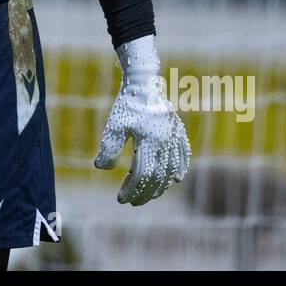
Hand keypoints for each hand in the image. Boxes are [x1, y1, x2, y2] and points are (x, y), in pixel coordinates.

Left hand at [94, 34, 190, 204]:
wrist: (145, 83)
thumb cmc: (127, 104)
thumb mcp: (114, 126)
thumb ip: (109, 148)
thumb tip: (102, 167)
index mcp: (151, 140)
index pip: (143, 174)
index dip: (132, 190)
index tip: (121, 199)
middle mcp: (166, 142)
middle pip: (159, 177)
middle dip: (145, 193)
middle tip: (132, 202)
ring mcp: (175, 138)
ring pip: (171, 170)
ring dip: (160, 186)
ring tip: (147, 195)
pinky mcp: (178, 133)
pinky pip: (183, 156)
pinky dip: (179, 169)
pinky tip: (175, 179)